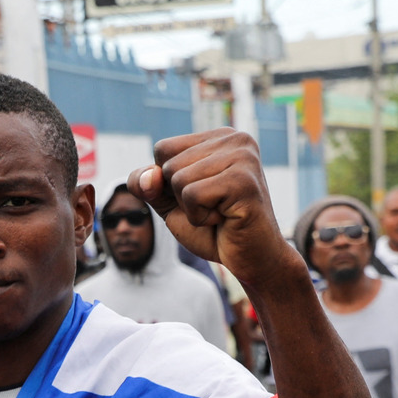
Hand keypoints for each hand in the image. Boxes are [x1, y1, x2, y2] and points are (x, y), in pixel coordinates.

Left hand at [129, 130, 299, 290]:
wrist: (250, 260)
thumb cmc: (213, 230)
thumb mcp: (169, 203)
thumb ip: (148, 185)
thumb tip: (147, 177)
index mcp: (219, 137)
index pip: (163, 149)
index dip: (168, 183)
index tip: (201, 196)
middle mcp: (235, 138)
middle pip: (168, 165)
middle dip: (180, 198)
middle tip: (213, 207)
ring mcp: (243, 156)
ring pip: (178, 180)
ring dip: (191, 209)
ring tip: (220, 213)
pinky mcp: (243, 180)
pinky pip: (192, 196)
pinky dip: (200, 217)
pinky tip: (225, 218)